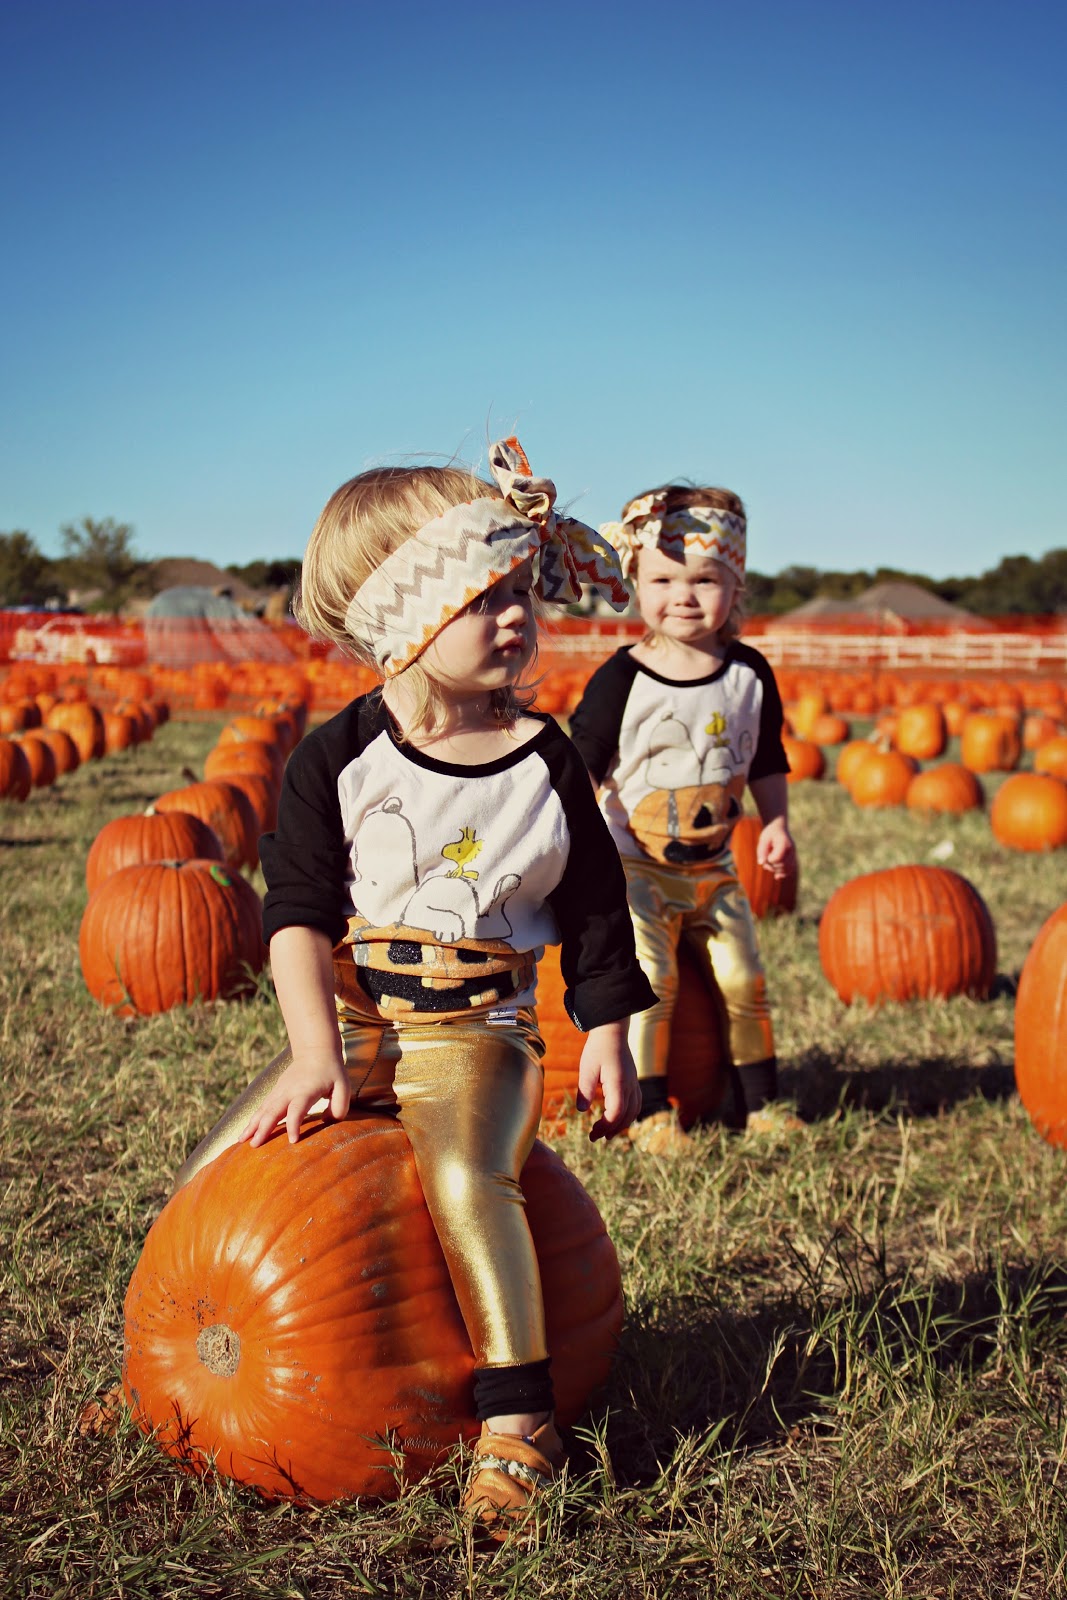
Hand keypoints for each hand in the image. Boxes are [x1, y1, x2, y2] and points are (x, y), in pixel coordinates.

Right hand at [240, 1048, 349, 1146]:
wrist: (315, 1051)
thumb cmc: (331, 1072)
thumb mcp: (343, 1086)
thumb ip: (340, 1105)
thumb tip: (326, 1121)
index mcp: (305, 1090)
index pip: (297, 1109)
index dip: (294, 1125)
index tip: (292, 1141)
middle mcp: (288, 1091)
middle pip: (273, 1110)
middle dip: (263, 1128)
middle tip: (254, 1146)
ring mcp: (279, 1090)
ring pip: (263, 1109)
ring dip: (252, 1125)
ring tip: (241, 1140)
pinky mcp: (275, 1092)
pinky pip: (262, 1107)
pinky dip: (253, 1119)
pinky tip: (246, 1131)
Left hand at [575, 1021, 641, 1140]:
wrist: (613, 1029)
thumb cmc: (598, 1048)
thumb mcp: (587, 1068)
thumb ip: (585, 1090)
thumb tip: (581, 1111)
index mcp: (618, 1084)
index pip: (615, 1114)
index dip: (604, 1127)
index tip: (592, 1134)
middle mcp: (630, 1086)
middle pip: (626, 1115)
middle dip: (612, 1129)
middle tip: (595, 1137)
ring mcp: (634, 1083)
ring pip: (634, 1110)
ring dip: (622, 1124)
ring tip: (608, 1133)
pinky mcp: (633, 1080)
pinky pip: (636, 1102)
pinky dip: (628, 1114)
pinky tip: (617, 1117)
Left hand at [756, 816, 795, 879]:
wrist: (779, 828)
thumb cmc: (770, 833)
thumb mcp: (763, 839)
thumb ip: (761, 850)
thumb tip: (761, 863)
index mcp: (784, 843)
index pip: (777, 858)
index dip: (769, 859)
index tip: (766, 854)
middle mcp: (791, 850)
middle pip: (782, 865)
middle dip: (771, 865)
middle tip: (765, 859)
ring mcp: (793, 854)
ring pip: (786, 869)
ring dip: (776, 869)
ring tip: (769, 862)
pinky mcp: (793, 858)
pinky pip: (790, 869)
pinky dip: (783, 873)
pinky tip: (777, 876)